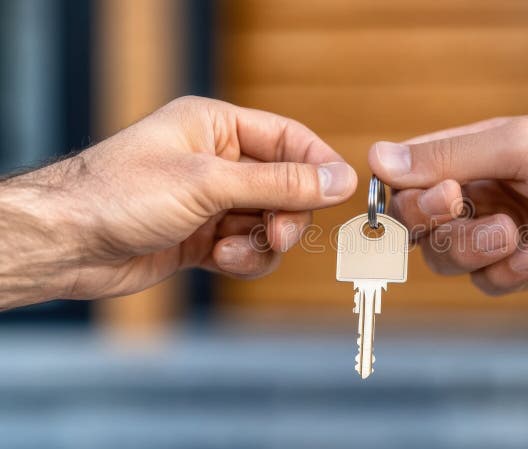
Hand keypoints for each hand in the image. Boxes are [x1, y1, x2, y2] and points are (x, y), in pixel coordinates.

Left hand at [0, 96, 356, 306]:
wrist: (66, 244)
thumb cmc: (121, 195)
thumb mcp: (208, 183)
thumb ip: (279, 183)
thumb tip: (338, 180)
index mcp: (217, 126)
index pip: (288, 139)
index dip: (317, 165)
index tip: (340, 193)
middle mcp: (218, 161)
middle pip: (285, 187)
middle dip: (285, 215)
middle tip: (278, 235)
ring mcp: (212, 202)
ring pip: (269, 223)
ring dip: (262, 243)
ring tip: (232, 253)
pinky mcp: (204, 238)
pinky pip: (248, 249)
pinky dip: (244, 260)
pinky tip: (219, 262)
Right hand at [368, 114, 527, 294]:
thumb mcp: (519, 146)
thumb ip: (447, 155)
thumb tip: (376, 157)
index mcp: (472, 156)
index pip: (409, 178)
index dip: (408, 194)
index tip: (439, 194)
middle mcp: (478, 195)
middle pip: (418, 225)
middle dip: (438, 223)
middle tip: (466, 208)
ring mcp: (497, 235)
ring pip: (445, 258)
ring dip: (474, 249)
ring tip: (515, 234)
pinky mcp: (519, 270)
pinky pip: (485, 283)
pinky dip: (507, 271)